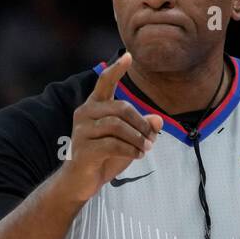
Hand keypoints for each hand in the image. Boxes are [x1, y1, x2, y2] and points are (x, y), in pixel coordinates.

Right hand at [61, 51, 163, 202]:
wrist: (81, 182)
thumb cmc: (104, 157)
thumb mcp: (128, 140)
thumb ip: (142, 129)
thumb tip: (158, 119)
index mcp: (94, 106)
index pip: (104, 82)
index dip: (116, 69)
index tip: (129, 56)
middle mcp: (85, 114)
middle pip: (120, 108)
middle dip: (141, 123)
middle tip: (152, 138)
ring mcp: (82, 131)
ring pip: (117, 126)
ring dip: (138, 138)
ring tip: (146, 148)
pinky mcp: (84, 149)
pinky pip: (113, 144)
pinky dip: (130, 150)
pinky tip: (138, 156)